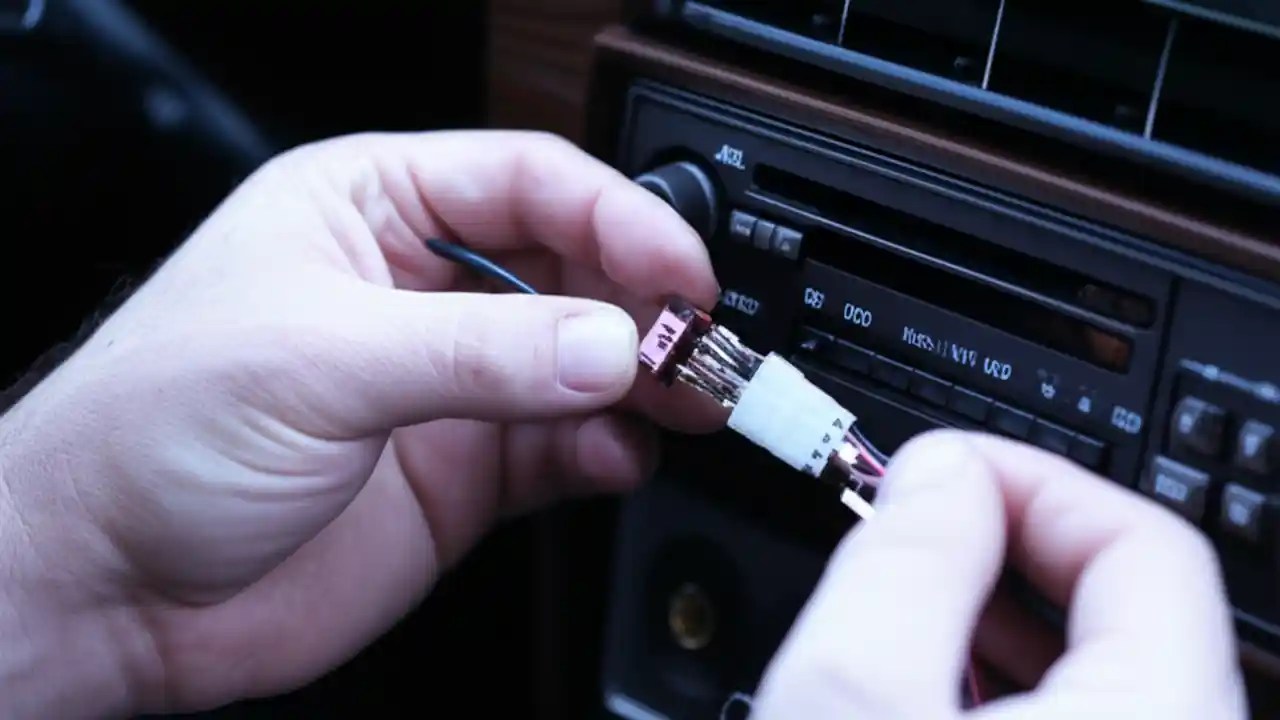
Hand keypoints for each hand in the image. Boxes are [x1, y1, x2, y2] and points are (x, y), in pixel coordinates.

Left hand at [0, 131, 720, 717]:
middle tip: (693, 346)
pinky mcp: (463, 473)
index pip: (527, 183)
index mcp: (369, 209)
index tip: (676, 271)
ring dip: (641, 380)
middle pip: (572, 270)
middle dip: (640, 303)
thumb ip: (481, 353)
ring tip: (686, 401)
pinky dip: (608, 451)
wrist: (100, 594)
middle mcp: (419, 290)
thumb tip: (610, 344)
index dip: (616, 216)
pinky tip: (620, 456)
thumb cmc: (146, 437)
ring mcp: (447, 387)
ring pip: (582, 363)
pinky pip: (565, 448)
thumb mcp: (319, 361)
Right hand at [752, 431, 1248, 718]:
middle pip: (1131, 609)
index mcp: (1157, 717)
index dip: (1027, 480)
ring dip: (1000, 633)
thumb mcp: (851, 698)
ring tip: (902, 633)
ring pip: (1106, 680)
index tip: (931, 479)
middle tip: (904, 547)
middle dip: (1001, 555)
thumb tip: (938, 474)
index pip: (1145, 541)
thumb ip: (903, 559)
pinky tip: (933, 709)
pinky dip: (1011, 700)